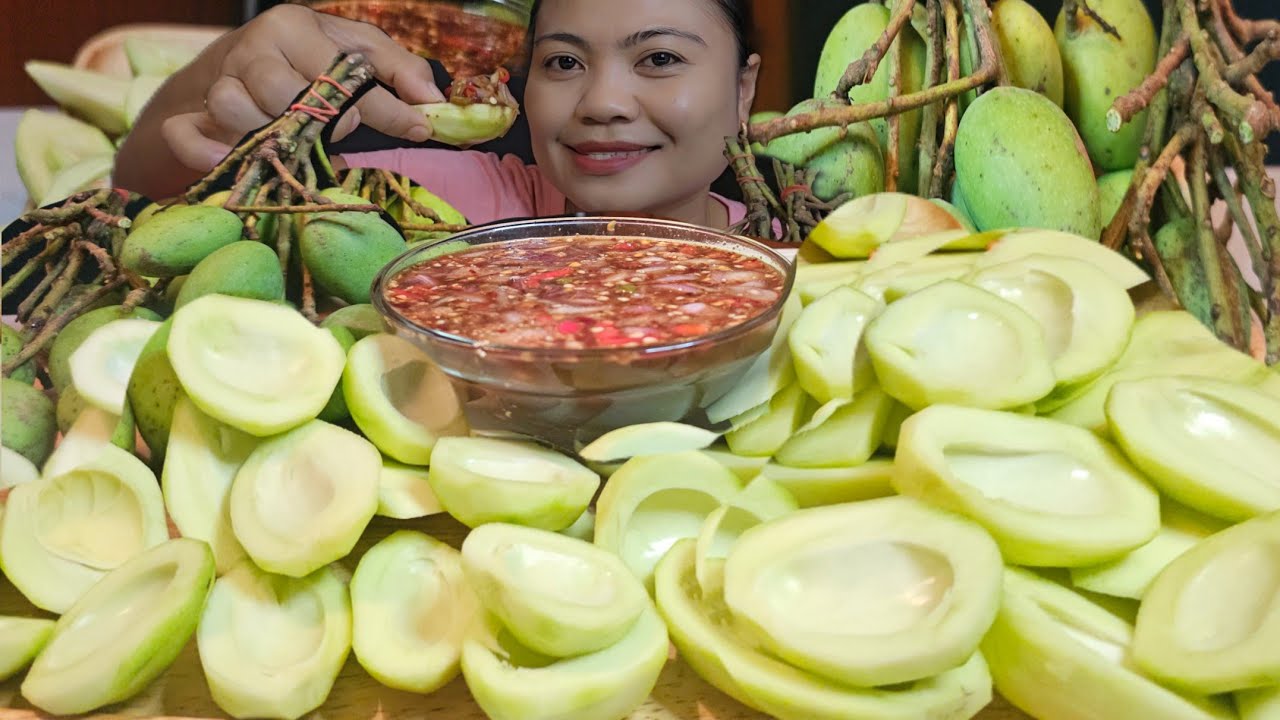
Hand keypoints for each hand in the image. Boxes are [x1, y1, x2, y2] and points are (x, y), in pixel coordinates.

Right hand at [162, 4, 445, 171]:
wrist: (234, 70)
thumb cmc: (309, 61)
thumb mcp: (357, 52)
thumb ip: (397, 69)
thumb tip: (432, 100)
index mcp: (292, 26)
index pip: (340, 72)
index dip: (383, 108)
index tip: (417, 130)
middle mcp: (252, 51)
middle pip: (282, 92)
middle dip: (319, 122)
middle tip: (337, 133)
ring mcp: (216, 84)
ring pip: (235, 110)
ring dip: (269, 137)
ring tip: (291, 144)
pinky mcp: (188, 120)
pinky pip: (185, 136)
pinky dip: (206, 152)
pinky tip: (229, 161)